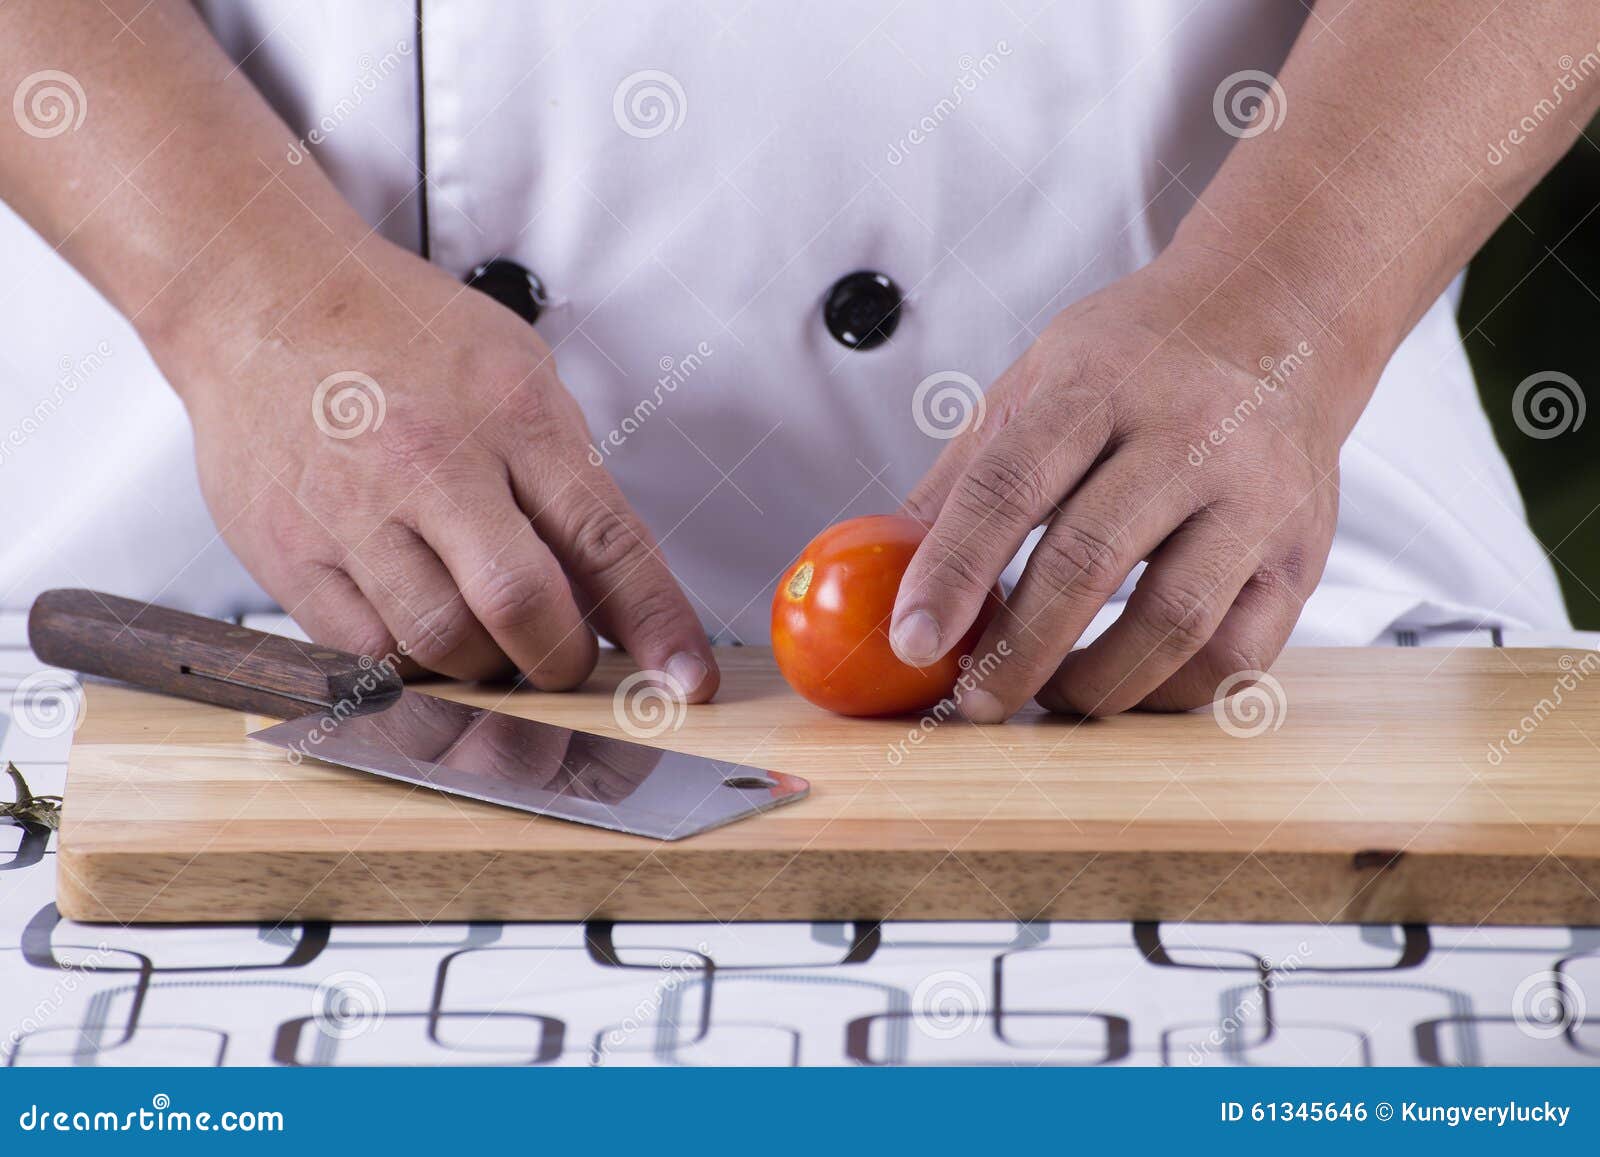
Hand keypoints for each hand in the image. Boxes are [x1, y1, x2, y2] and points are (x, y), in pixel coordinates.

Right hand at [150, 233, 716, 698]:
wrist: (261, 296)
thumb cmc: (402, 336)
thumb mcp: (516, 373)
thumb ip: (568, 479)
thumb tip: (616, 595)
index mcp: (513, 413)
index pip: (607, 539)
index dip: (658, 622)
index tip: (687, 679)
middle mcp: (435, 462)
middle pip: (522, 606)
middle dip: (561, 660)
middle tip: (562, 657)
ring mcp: (354, 510)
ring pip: (442, 644)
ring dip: (483, 665)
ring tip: (482, 632)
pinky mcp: (288, 552)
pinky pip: (364, 651)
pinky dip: (407, 661)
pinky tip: (415, 626)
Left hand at [891, 246, 1358, 719]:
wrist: (1280, 319)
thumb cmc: (1140, 358)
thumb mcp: (1037, 379)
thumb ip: (965, 474)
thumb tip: (886, 562)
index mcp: (1101, 382)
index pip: (1010, 485)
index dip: (951, 569)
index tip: (910, 639)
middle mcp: (1190, 434)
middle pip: (1088, 562)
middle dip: (1015, 651)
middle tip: (971, 698)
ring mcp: (1258, 497)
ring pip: (1173, 622)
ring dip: (1093, 685)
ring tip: (1045, 694)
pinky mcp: (1303, 554)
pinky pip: (1237, 655)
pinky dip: (1167, 692)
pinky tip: (1123, 684)